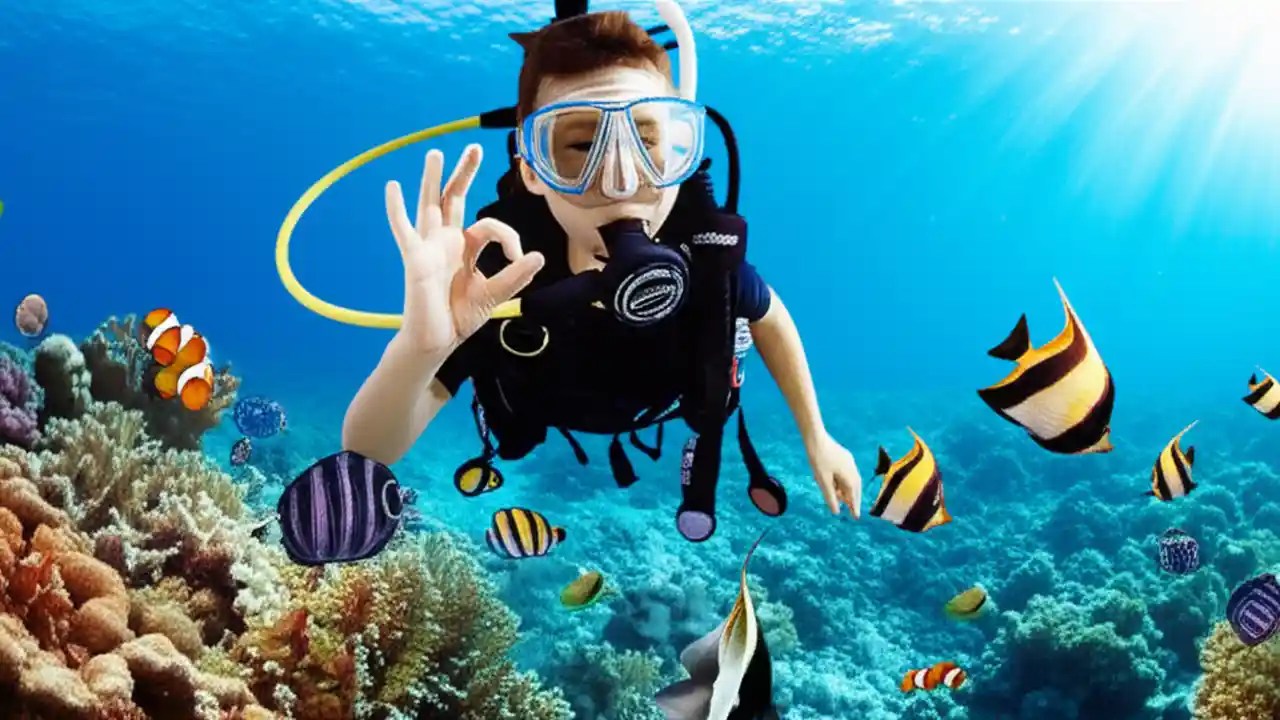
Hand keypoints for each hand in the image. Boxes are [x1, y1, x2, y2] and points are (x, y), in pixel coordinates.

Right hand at [385, 144, 544, 355]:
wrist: (437, 341)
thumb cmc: (460, 316)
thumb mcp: (494, 294)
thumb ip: (515, 276)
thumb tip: (539, 256)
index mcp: (465, 248)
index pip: (488, 225)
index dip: (508, 235)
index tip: (518, 257)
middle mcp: (445, 241)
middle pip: (454, 198)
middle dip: (464, 173)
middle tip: (475, 147)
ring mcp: (428, 247)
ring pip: (429, 205)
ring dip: (432, 179)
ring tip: (435, 154)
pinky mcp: (415, 259)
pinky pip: (403, 230)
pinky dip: (396, 209)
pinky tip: (392, 187)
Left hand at [806, 431, 861, 517]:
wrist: (816, 437)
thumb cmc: (818, 460)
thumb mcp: (823, 481)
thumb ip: (830, 497)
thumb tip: (836, 511)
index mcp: (849, 476)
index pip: (853, 496)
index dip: (854, 507)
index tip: (855, 517)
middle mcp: (853, 469)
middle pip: (855, 488)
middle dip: (853, 499)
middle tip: (852, 510)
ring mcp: (849, 462)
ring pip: (852, 480)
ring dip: (848, 491)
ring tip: (843, 499)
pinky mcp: (845, 457)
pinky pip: (848, 473)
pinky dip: (845, 482)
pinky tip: (838, 484)